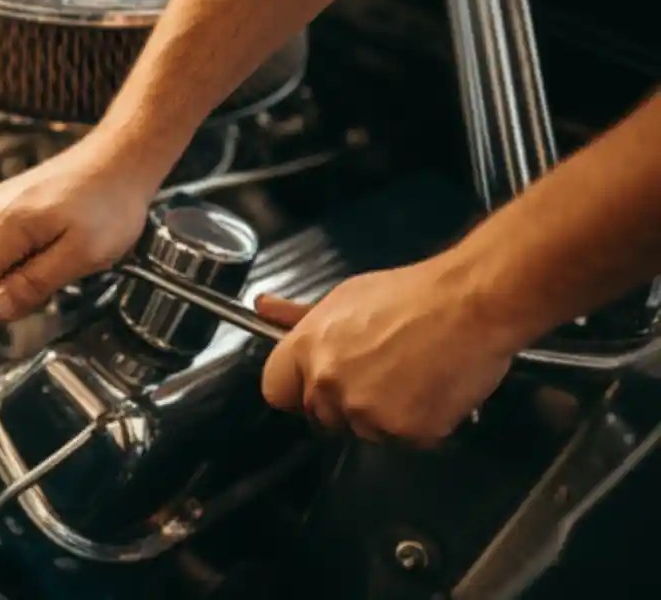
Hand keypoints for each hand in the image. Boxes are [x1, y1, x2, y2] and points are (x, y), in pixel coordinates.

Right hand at [0, 134, 162, 322]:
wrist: (120, 161)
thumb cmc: (109, 206)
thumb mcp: (81, 256)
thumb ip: (34, 284)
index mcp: (6, 226)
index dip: (0, 300)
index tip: (34, 295)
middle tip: (39, 281)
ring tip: (39, 262)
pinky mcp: (4, 195)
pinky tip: (34, 245)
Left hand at [257, 252, 532, 446]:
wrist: (472, 303)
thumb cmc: (412, 295)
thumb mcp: (345, 297)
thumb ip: (299, 316)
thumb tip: (264, 307)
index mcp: (308, 349)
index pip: (275, 391)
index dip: (296, 390)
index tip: (314, 385)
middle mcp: (329, 385)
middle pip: (321, 416)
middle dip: (345, 403)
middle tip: (380, 375)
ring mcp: (367, 413)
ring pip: (364, 431)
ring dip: (384, 416)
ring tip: (412, 376)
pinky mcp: (406, 432)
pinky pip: (406, 441)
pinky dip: (420, 425)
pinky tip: (433, 391)